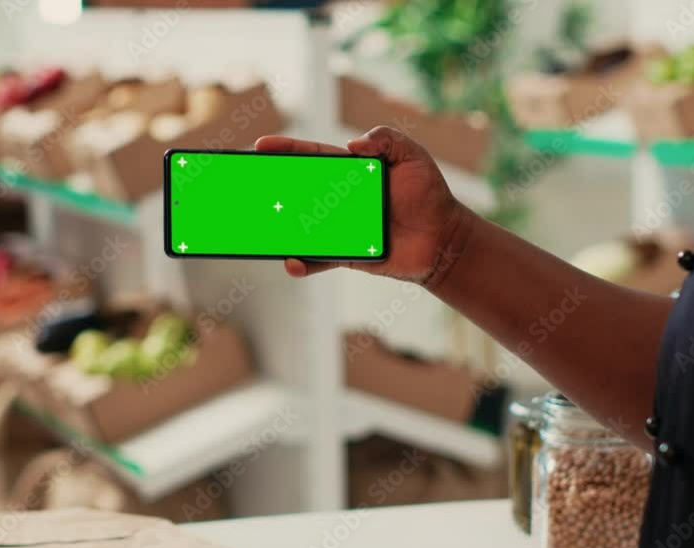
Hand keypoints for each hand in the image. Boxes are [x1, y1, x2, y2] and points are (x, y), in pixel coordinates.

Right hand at [255, 126, 469, 284]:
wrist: (444, 239)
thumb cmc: (429, 195)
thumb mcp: (412, 156)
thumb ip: (385, 139)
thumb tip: (353, 145)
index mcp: (351, 172)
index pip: (311, 157)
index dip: (286, 151)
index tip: (261, 147)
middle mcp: (340, 199)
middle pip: (298, 191)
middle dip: (272, 188)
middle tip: (249, 189)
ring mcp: (340, 227)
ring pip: (302, 226)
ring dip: (280, 227)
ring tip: (262, 227)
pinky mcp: (347, 254)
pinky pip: (318, 259)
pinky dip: (303, 263)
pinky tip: (292, 262)